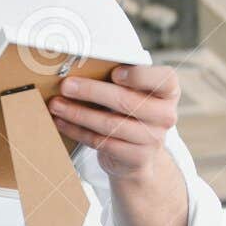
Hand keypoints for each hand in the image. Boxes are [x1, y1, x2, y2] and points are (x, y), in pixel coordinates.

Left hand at [47, 64, 179, 178]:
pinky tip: (62, 122)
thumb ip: (120, 80)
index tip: (114, 72)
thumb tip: (80, 67)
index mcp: (168, 92)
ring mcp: (153, 139)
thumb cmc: (131, 114)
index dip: (139, 76)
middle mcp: (166, 115)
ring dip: (78, 113)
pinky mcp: (136, 158)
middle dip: (91, 92)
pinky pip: (101, 142)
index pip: (163, 79)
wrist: (139, 156)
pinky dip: (77, 131)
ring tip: (56, 105)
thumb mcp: (134, 94)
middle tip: (66, 85)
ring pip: (109, 124)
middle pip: (126, 101)